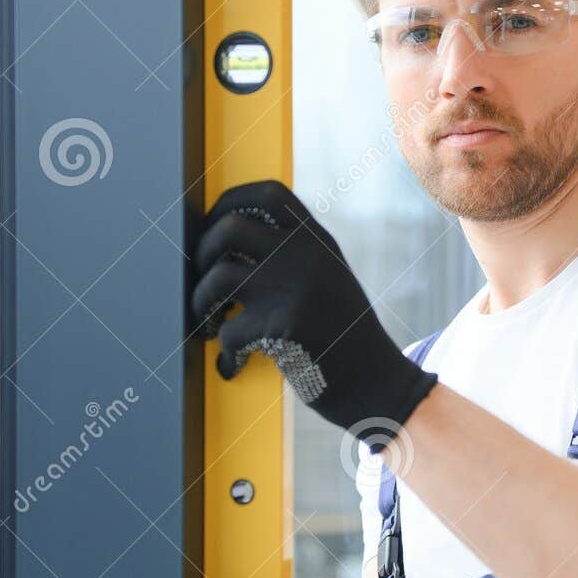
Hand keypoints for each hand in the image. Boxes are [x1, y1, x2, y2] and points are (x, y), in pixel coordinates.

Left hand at [190, 180, 436, 446]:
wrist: (377, 383)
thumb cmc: (346, 337)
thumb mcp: (331, 279)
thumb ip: (297, 256)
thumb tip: (234, 242)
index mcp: (317, 242)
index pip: (269, 194)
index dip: (231, 202)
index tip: (213, 223)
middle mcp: (305, 257)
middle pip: (230, 227)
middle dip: (201, 251)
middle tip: (201, 277)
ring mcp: (293, 290)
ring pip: (218, 277)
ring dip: (200, 302)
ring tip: (207, 322)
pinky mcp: (281, 328)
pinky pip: (228, 332)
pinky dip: (223, 353)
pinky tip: (232, 364)